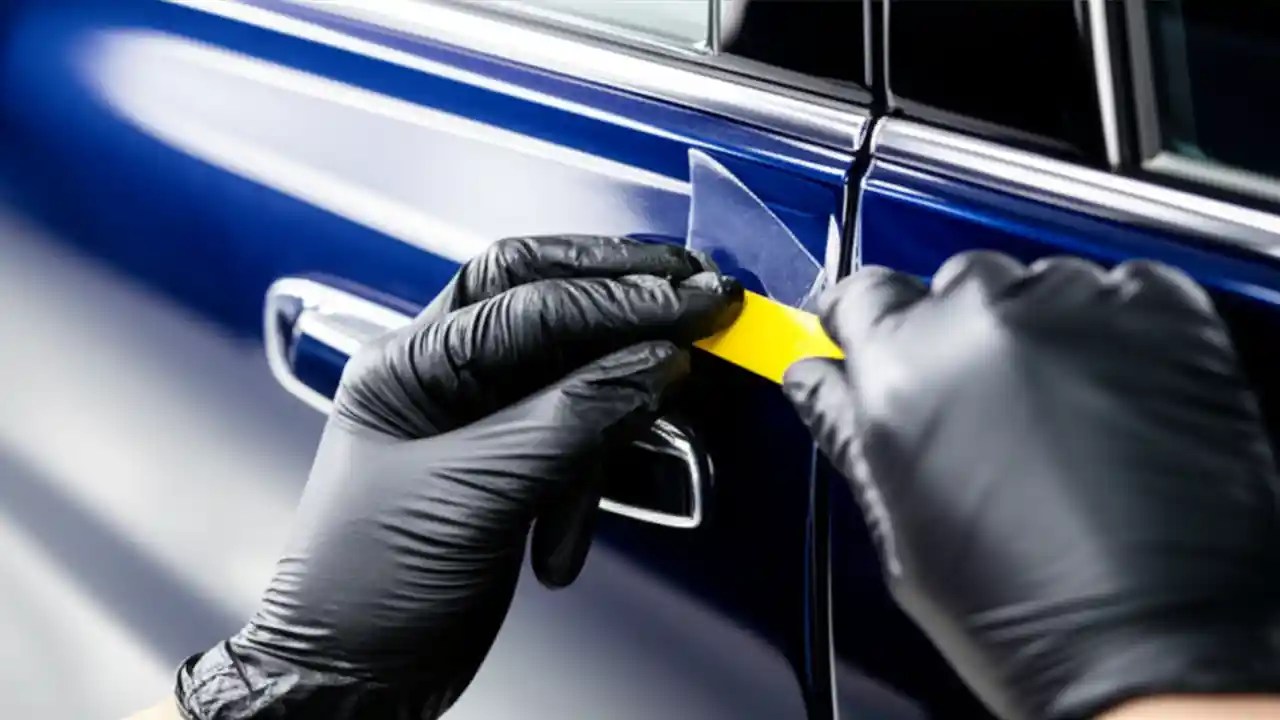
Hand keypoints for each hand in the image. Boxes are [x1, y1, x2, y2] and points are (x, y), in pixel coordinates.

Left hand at [174, 236, 742, 718]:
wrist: (349, 682)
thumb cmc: (363, 589)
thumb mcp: (470, 497)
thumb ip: (567, 423)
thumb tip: (652, 362)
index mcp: (410, 364)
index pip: (525, 300)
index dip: (616, 300)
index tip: (686, 305)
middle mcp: (442, 380)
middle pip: (544, 303)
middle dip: (621, 295)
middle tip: (694, 289)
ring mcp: (476, 425)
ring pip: (571, 377)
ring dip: (616, 405)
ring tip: (664, 406)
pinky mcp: (508, 473)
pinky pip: (576, 445)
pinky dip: (592, 484)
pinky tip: (570, 540)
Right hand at [784, 252, 1279, 719]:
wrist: (1154, 645)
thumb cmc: (1022, 612)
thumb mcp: (900, 530)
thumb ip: (850, 432)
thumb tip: (814, 380)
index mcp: (900, 369)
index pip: (862, 295)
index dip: (868, 321)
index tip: (883, 336)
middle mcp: (982, 321)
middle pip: (954, 285)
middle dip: (960, 333)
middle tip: (988, 405)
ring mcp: (1078, 310)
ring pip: (1039, 286)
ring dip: (1041, 331)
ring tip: (1064, 412)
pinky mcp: (1164, 314)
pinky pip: (1124, 289)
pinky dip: (1117, 331)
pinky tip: (1118, 397)